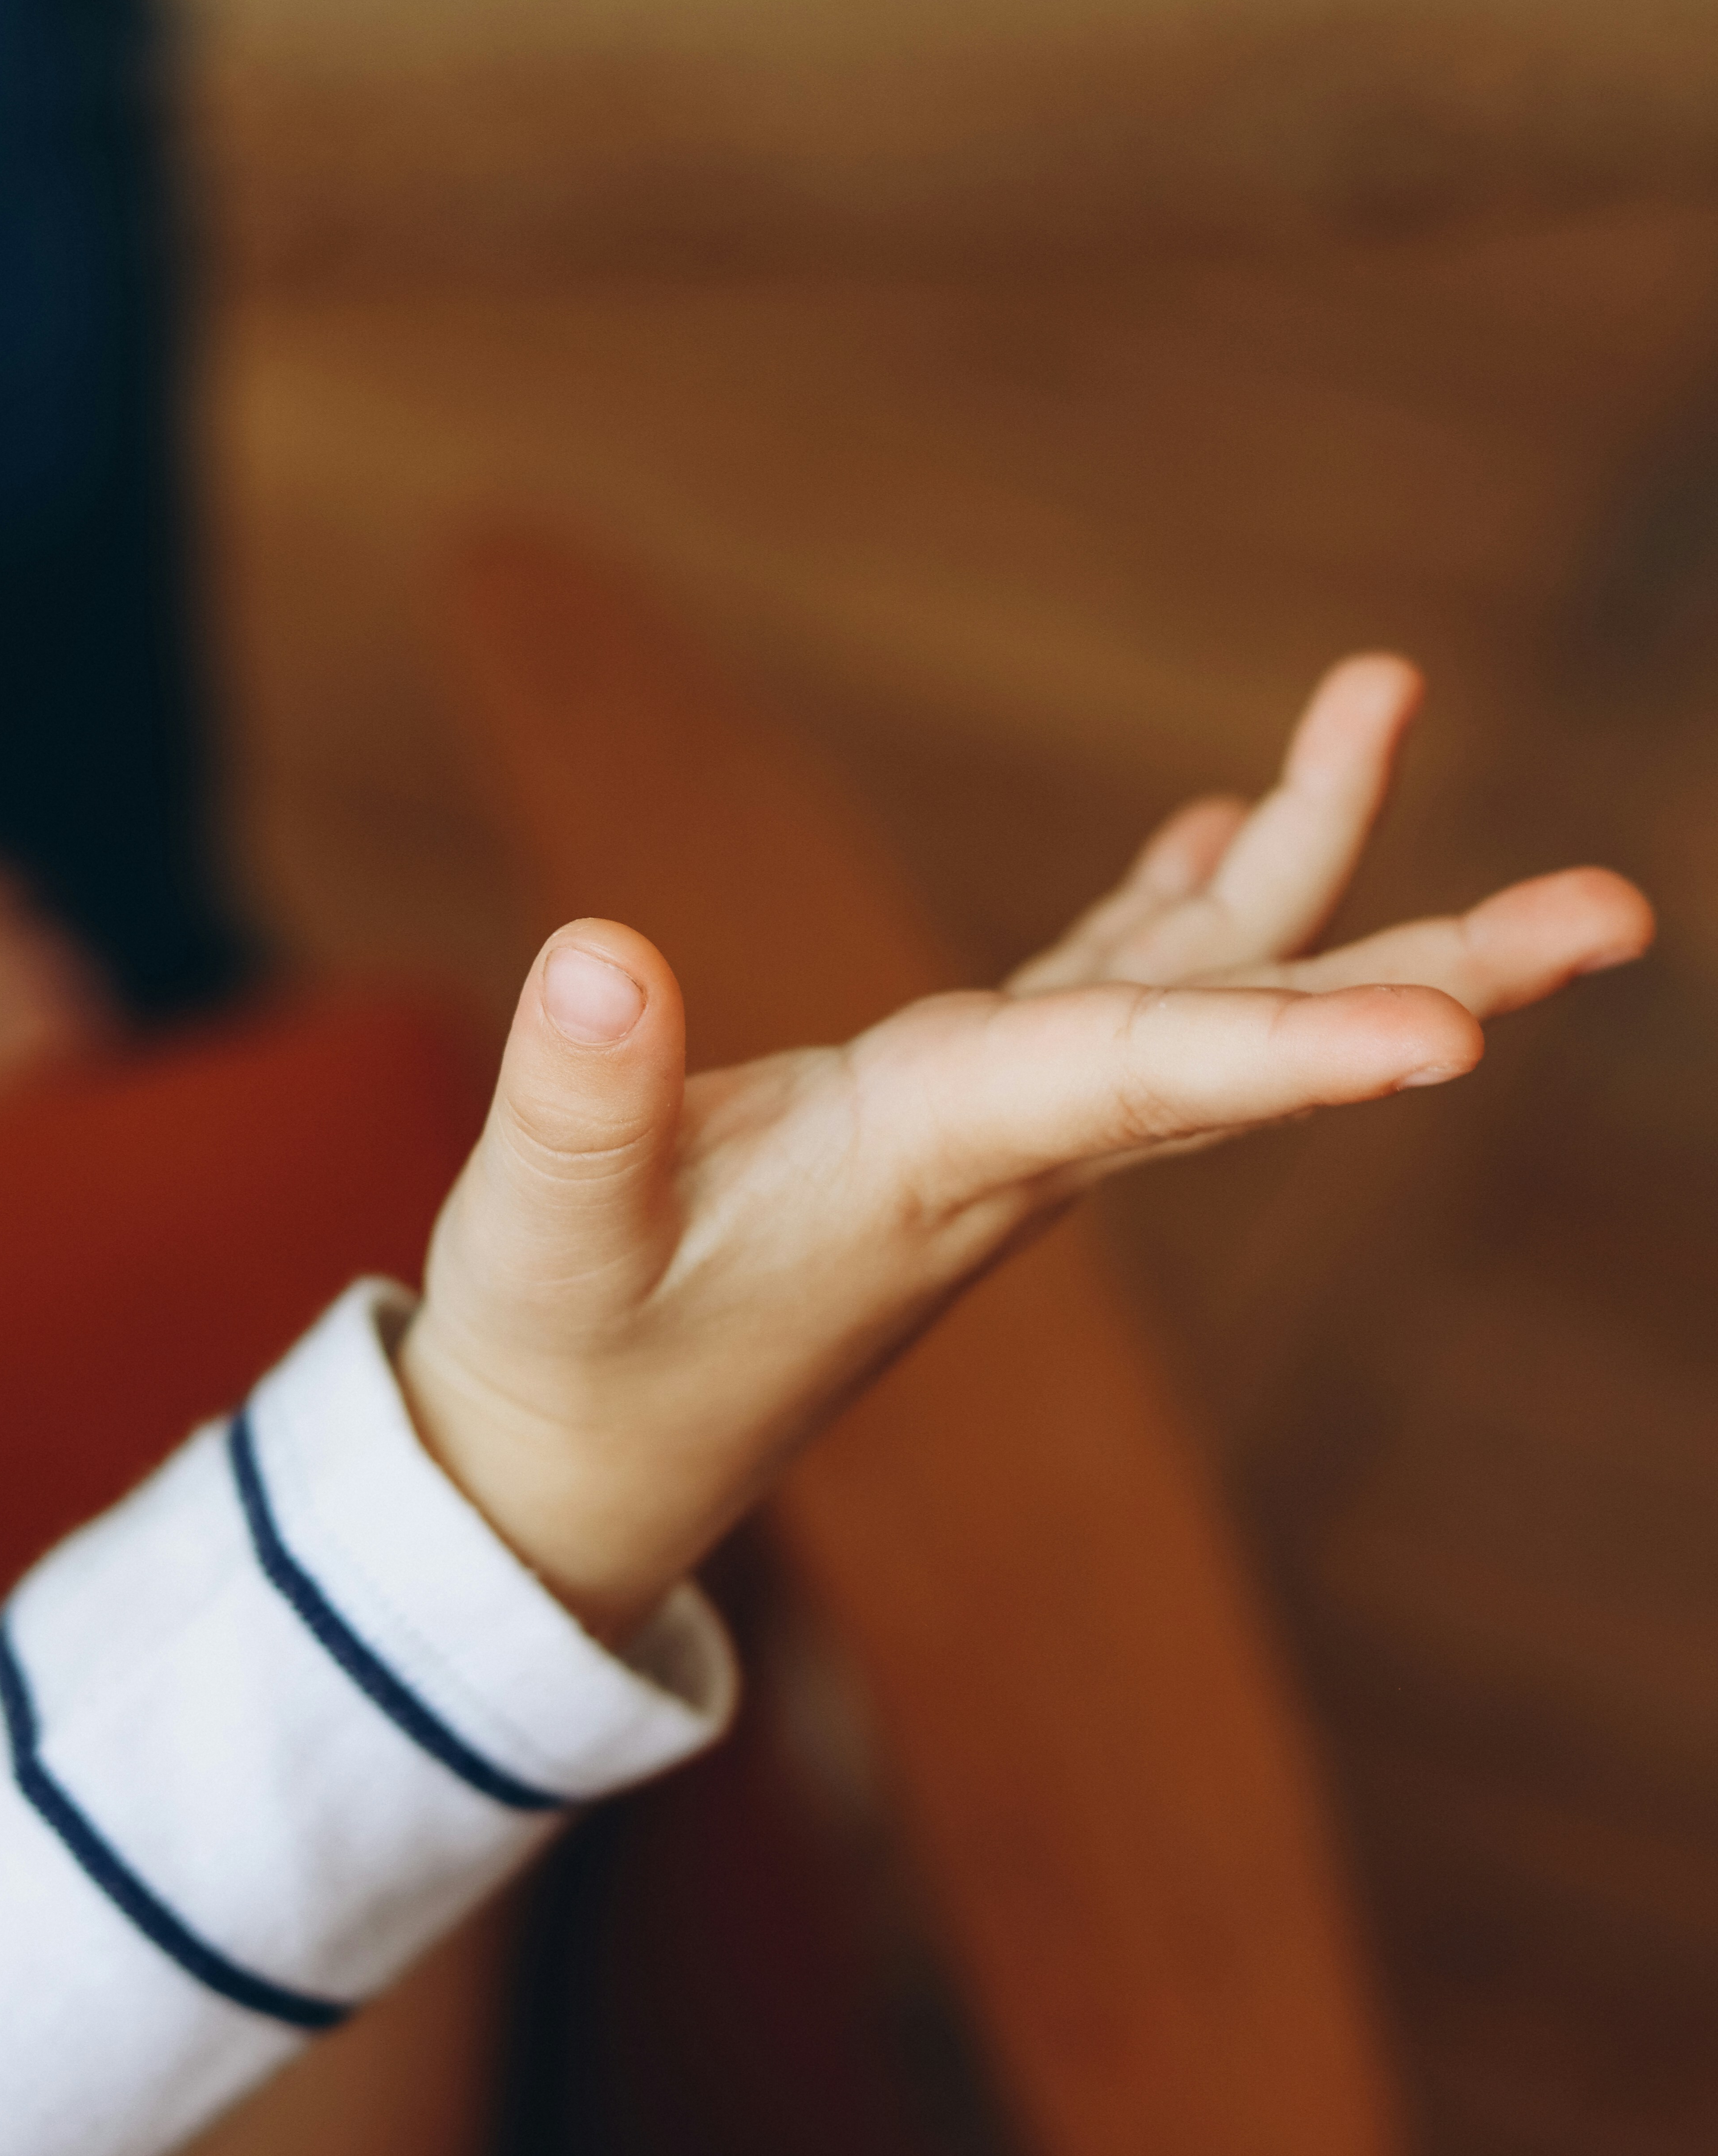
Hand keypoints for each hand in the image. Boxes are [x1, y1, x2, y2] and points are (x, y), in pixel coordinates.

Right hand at [397, 656, 1651, 1642]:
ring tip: (1381, 694)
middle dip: (1432, 964)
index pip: (1138, 1086)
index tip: (1463, 1035)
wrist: (580, 1461)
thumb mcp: (544, 1243)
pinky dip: (1181, 903)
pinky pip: (1106, 988)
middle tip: (1621, 913)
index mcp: (931, 1166)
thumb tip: (602, 957)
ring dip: (1313, 861)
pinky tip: (1220, 825)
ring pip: (1199, 984)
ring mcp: (995, 1126)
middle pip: (1252, 1034)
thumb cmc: (567, 1364)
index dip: (1296, 1048)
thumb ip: (575, 1109)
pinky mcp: (950, 1111)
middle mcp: (1008, 1145)